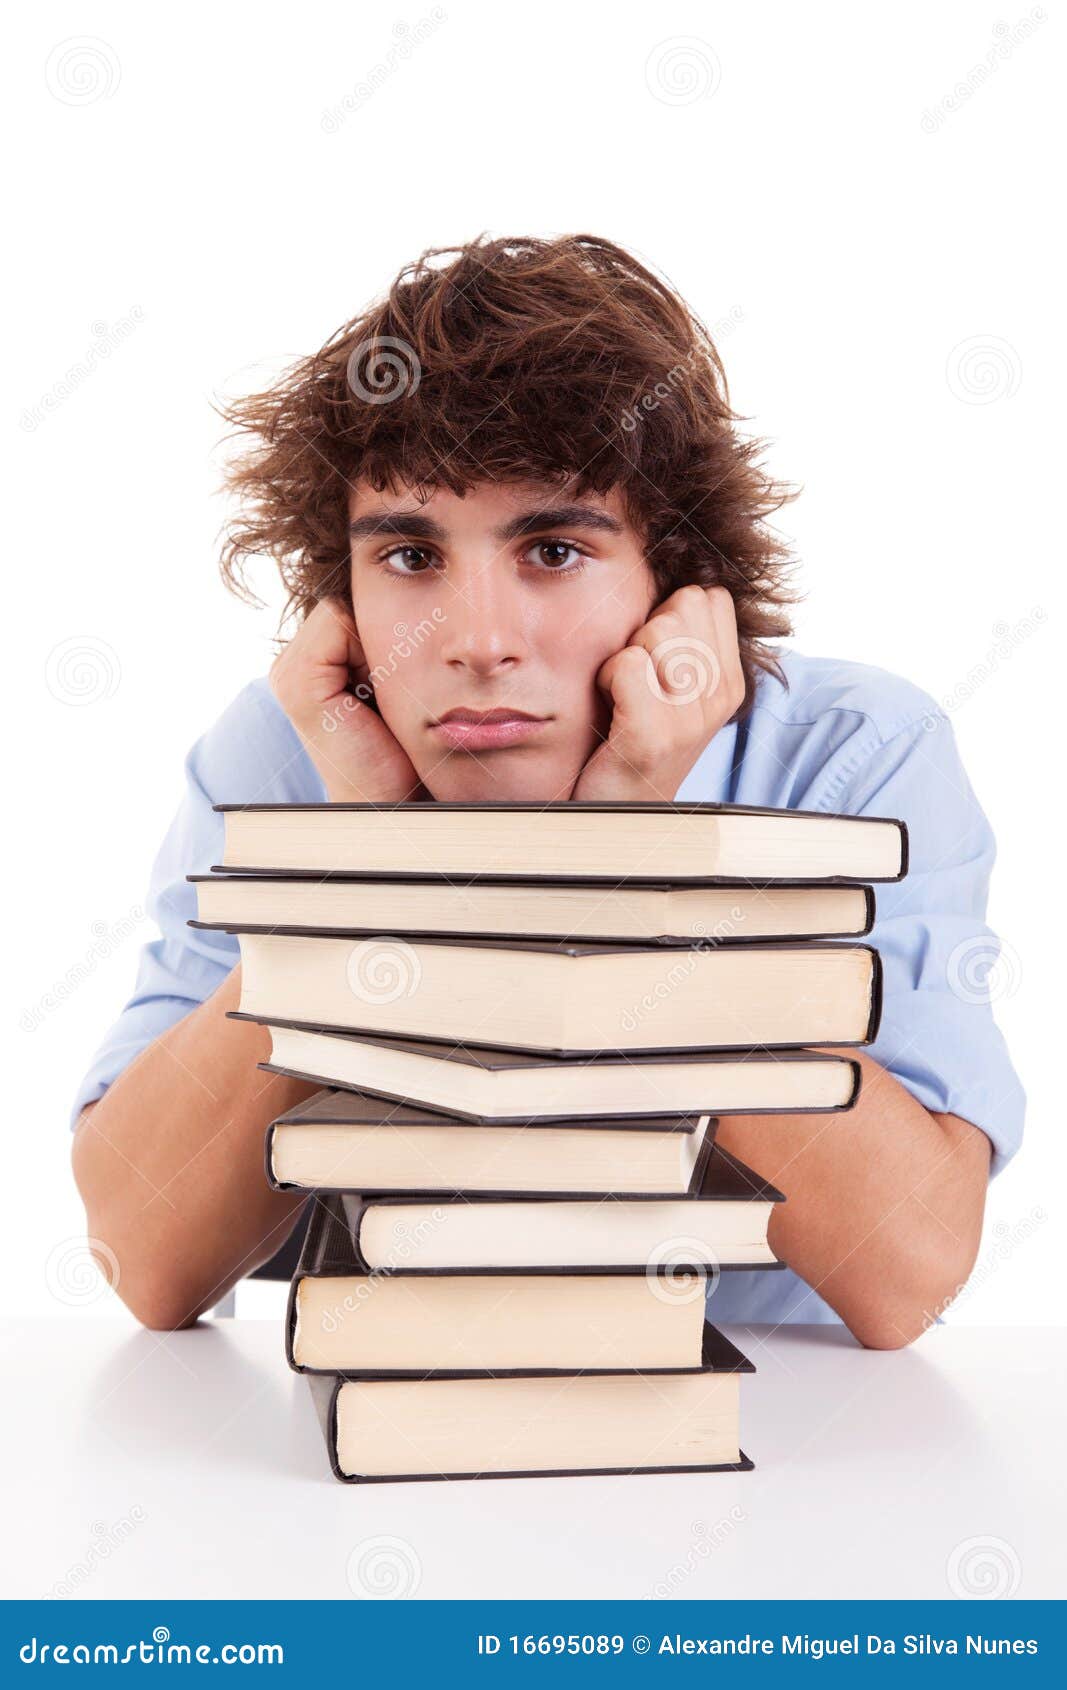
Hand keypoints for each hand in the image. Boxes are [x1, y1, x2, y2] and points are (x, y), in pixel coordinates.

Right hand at [269, 599, 426, 801]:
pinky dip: (372, 646)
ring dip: (384, 643)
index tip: (410, 671)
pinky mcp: (298, 683)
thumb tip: (424, 585)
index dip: (392, 624)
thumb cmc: (406, 751)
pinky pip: (340, 621)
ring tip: (388, 694)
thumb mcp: (401, 686)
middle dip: (389, 631)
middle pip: (353, 603)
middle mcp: (293, 664)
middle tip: (401, 685)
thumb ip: (390, 640)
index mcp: (313, 664)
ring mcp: (289, 672)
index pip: (355, 603)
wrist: (396, 804)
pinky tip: (377, 691)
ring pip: (351, 608)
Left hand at [571, 585, 744, 801]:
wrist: (611, 817)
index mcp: (729, 681)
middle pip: (683, 604)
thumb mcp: (670, 690)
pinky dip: (606, 680)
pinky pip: (627, 664)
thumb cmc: (628, 742)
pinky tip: (611, 710)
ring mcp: (691, 718)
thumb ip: (681, 640)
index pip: (708, 597)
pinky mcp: (654, 735)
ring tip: (623, 698)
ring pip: (655, 630)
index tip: (655, 661)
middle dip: (648, 631)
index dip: (671, 615)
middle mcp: (720, 697)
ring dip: (624, 656)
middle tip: (636, 682)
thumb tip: (678, 580)